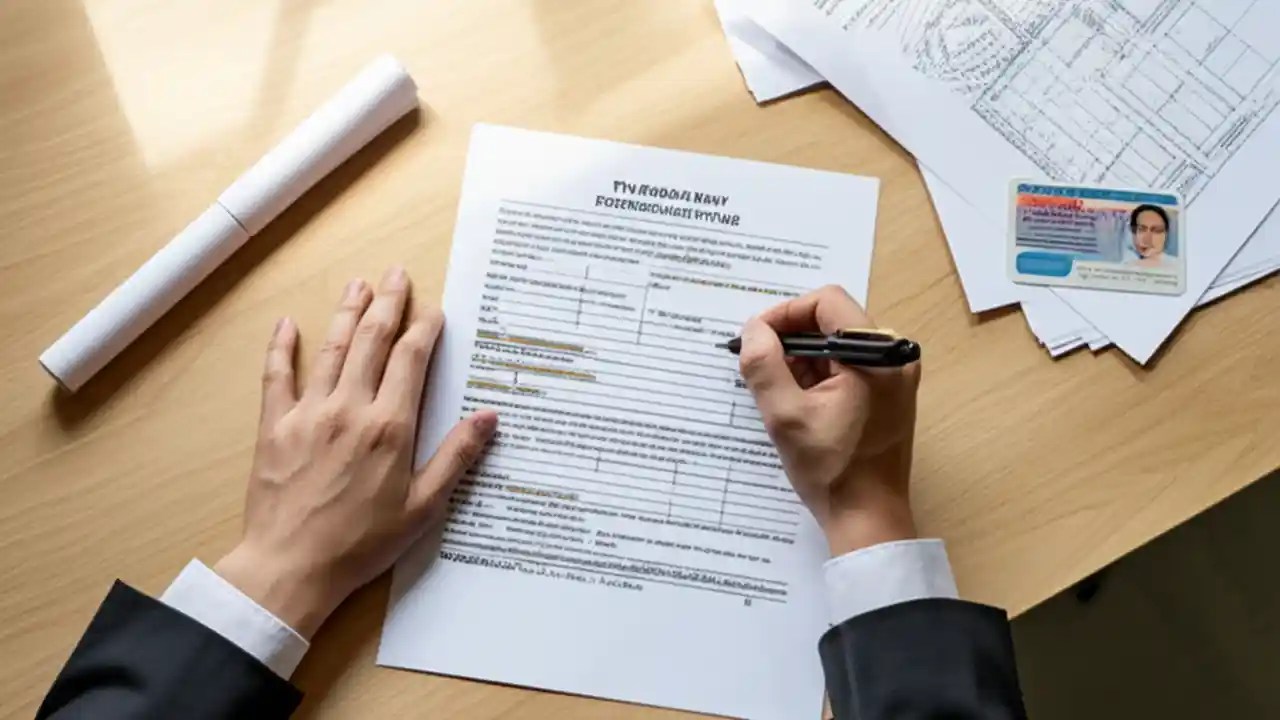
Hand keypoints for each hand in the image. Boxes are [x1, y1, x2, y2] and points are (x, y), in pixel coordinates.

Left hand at [214, 268, 496, 637]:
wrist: (291, 567)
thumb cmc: (362, 544)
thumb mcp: (424, 507)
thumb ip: (456, 456)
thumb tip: (488, 417)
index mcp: (390, 427)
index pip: (411, 360)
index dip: (424, 330)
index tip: (433, 312)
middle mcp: (350, 408)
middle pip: (372, 340)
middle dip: (388, 303)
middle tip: (396, 274)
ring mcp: (309, 413)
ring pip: (331, 348)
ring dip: (347, 312)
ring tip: (359, 284)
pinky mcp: (274, 427)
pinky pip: (277, 376)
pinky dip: (282, 347)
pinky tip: (288, 324)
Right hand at [738, 285, 920, 556]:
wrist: (869, 518)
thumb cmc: (831, 470)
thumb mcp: (784, 415)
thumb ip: (764, 364)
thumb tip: (752, 330)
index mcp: (876, 354)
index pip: (826, 302)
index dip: (785, 313)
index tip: (755, 340)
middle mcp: (892, 356)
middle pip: (831, 320)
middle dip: (789, 339)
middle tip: (757, 366)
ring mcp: (893, 375)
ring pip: (836, 343)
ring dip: (800, 359)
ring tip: (774, 390)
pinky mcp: (888, 393)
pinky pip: (846, 365)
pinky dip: (817, 375)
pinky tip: (795, 402)